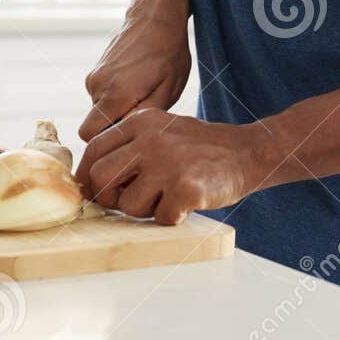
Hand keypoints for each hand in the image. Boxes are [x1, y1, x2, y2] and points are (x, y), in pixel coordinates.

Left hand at [75, 108, 273, 224]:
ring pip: (127, 205)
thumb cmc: (202, 148)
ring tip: (168, 197)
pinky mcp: (185, 188)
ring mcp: (167, 163)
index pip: (93, 150)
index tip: (99, 190)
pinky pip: (159, 218)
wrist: (249, 151)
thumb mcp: (162, 130)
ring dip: (145, 211)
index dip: (90, 177)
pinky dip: (172, 217)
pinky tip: (187, 201)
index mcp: (140, 121)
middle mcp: (149, 139)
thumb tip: (90, 179)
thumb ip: (129, 146)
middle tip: (131, 201)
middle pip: (100, 179)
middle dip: (111, 198)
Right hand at [79, 27, 188, 140]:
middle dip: (113, 129)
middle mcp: (97, 86)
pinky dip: (115, 99)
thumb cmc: (169, 53)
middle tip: (141, 118)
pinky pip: (100, 97)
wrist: (156, 18)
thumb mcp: (169, 89)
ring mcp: (93, 78)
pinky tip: (136, 85)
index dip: (111, 141)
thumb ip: (144, 116)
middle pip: (93, 127)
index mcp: (115, 94)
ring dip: (117, 111)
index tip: (133, 138)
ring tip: (143, 94)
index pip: (94, 137)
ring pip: (98, 112)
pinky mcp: (94, 73)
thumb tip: (125, 135)